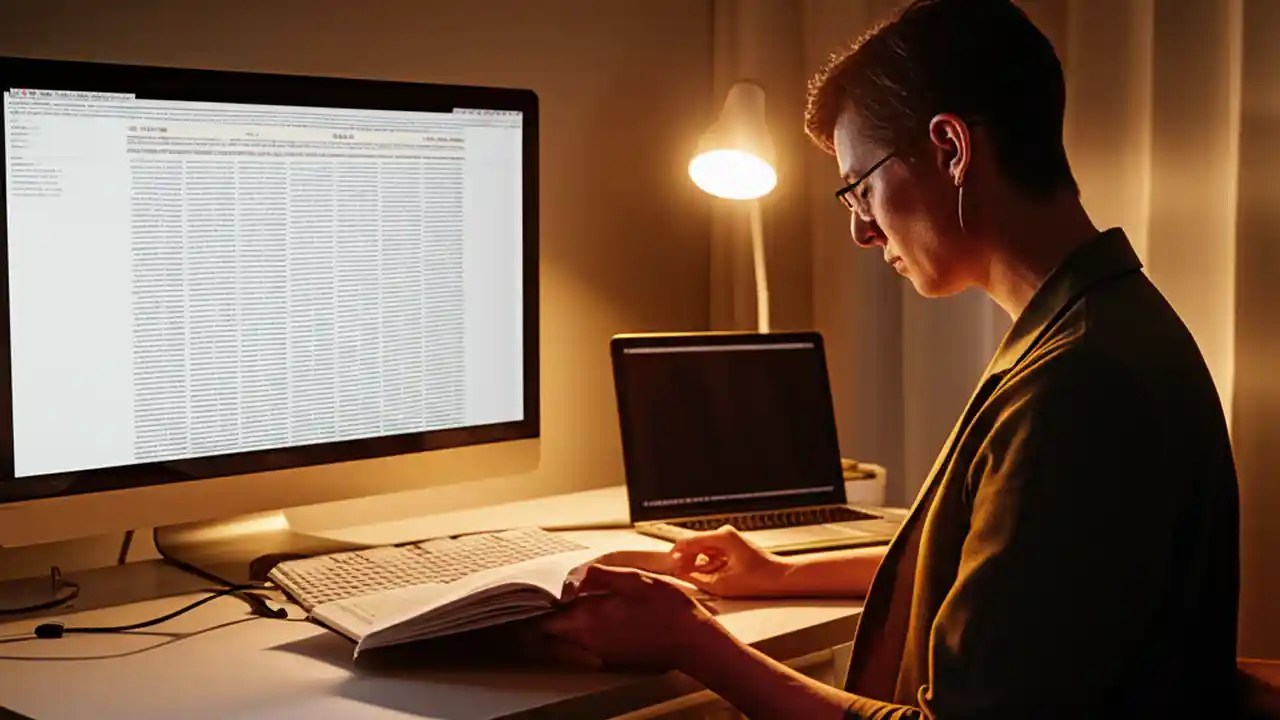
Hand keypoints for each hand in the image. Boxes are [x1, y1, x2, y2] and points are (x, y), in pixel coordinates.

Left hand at [541, 564, 721, 670]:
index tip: (538, 590)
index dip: (539, 605)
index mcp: (588, 620)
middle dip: (553, 611)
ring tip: (581, 596)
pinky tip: (604, 611)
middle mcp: (589, 640)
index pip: (545, 621)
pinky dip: (589, 626)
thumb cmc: (666, 609)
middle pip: (556, 629)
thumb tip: (571, 575)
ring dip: (572, 618)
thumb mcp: (632, 579)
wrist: (692, 641)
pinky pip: (590, 641)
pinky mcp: (614, 655)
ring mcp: (601, 651)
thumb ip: (597, 576)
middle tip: (558, 590)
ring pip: (573, 635)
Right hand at [669, 526, 792, 597]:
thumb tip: (679, 573)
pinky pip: (712, 553)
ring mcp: (728, 539)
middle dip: (685, 560)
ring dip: (696, 563)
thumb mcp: (722, 584)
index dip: (675, 555)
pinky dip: (707, 564)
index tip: (668, 567)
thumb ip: (696, 577)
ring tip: (695, 578)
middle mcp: (723, 533)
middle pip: (694, 544)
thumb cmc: (757, 579)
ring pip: (702, 549)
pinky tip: (708, 576)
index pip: (688, 541)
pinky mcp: (732, 546)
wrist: (779, 578)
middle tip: (679, 575)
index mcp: (721, 537)